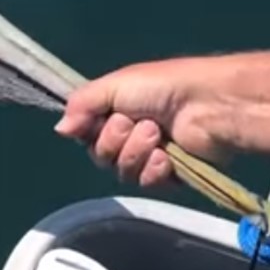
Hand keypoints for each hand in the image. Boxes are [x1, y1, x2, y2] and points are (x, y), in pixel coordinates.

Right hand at [54, 56, 245, 187]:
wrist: (209, 104)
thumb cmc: (163, 87)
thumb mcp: (115, 85)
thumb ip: (81, 105)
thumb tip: (59, 130)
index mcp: (114, 110)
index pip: (84, 133)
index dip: (87, 131)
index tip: (98, 119)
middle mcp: (128, 134)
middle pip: (99, 155)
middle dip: (114, 140)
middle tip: (137, 123)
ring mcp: (149, 155)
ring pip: (121, 171)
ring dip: (136, 152)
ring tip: (157, 134)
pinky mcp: (169, 175)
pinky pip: (146, 184)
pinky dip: (154, 170)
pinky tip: (167, 156)